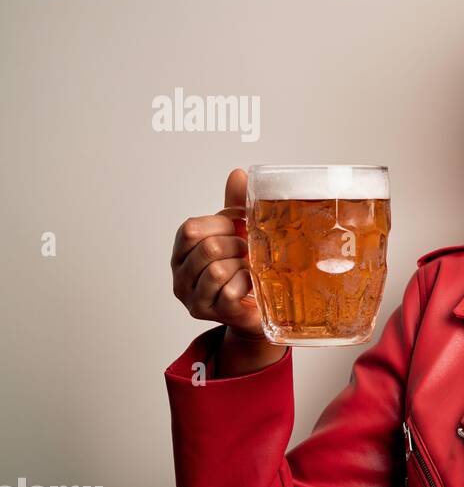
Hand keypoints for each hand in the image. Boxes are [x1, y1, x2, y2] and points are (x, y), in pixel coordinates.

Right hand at [171, 168, 285, 372]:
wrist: (259, 307)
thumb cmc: (244, 267)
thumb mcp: (239, 232)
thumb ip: (236, 205)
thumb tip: (238, 173)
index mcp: (182, 251)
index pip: (191, 229)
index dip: (220, 225)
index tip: (238, 230)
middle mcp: (180, 275)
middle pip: (205, 248)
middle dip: (235, 245)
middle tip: (247, 252)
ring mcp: (193, 297)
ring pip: (216, 270)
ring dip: (241, 266)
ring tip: (249, 268)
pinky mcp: (211, 313)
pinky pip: (228, 291)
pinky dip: (246, 283)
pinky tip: (251, 284)